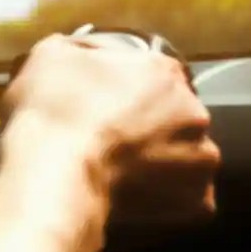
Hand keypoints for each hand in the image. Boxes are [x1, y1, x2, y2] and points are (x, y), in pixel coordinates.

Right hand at [0, 33, 220, 224]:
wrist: (54, 177)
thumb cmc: (52, 112)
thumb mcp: (49, 56)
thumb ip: (78, 49)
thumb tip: (83, 53)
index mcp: (164, 71)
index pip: (154, 72)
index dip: (127, 87)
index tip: (104, 101)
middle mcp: (194, 111)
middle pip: (174, 115)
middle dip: (148, 125)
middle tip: (109, 138)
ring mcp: (200, 158)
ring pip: (183, 156)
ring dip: (158, 162)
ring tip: (117, 172)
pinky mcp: (197, 202)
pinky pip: (183, 198)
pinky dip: (161, 199)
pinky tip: (129, 197)